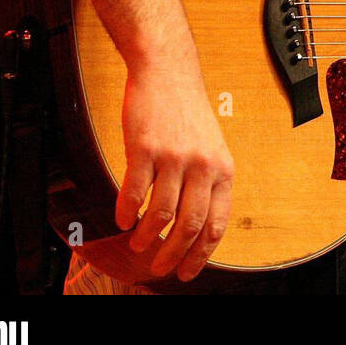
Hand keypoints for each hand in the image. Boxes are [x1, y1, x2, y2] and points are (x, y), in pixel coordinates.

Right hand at [116, 58, 234, 281]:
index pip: (216, 223)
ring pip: (160, 214)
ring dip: (147, 236)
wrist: (168, 73)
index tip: (188, 271)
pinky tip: (123, 220)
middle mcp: (202, 165)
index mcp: (223, 168)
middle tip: (159, 267)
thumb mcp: (212, 147)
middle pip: (189, 225)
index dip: (201, 254)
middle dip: (173, 255)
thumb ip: (208, 183)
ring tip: (139, 243)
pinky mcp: (145, 149)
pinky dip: (127, 212)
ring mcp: (174, 157)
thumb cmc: (188, 112)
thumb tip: (198, 228)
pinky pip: (135, 192)